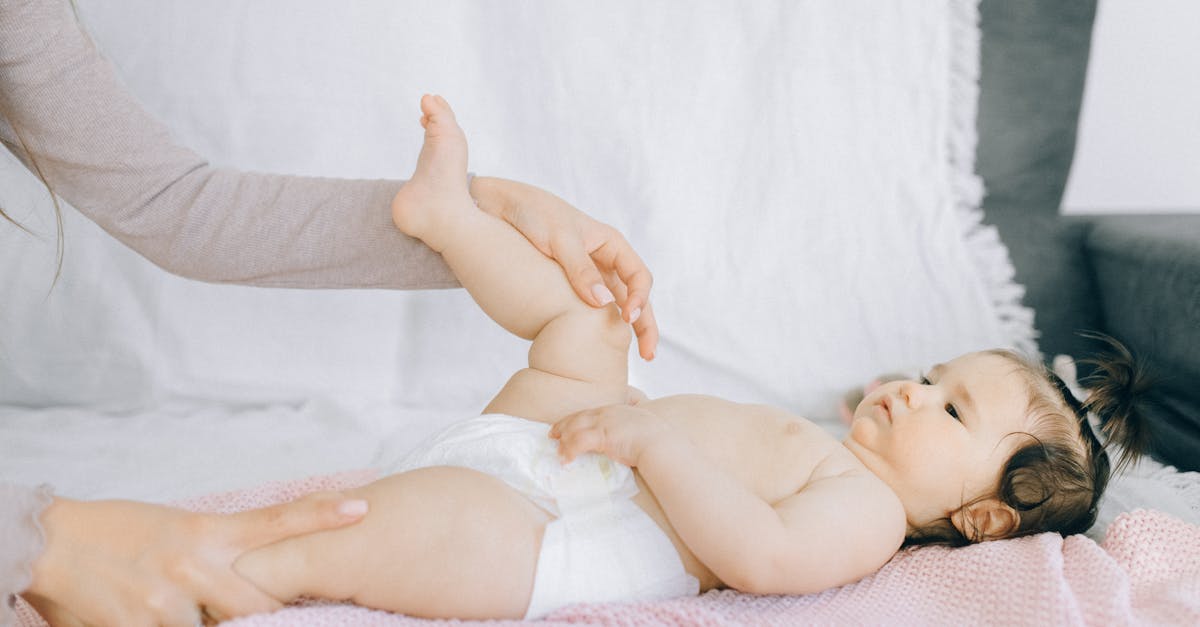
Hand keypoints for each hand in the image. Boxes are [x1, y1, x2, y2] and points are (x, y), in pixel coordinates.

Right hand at [23, 492, 368, 625]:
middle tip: (268, 608)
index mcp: (207, 532)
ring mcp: (166, 602)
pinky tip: (153, 612)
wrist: (54, 543)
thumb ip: (224, 549)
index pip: (277, 520)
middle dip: (266, 612)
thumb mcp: (182, 530)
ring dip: (207, 625)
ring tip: (172, 599)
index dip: (322, 515)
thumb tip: (263, 574)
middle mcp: (193, 565)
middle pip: (259, 601)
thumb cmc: (122, 532)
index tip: (362, 507)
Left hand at [470, 176, 658, 360]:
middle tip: (647, 355)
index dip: (640, 298)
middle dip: (645, 325)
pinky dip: (597, 326)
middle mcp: (604, 261)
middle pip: (635, 296)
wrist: (498, 207)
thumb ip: (580, 269)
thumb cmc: (532, 213)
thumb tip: (603, 303)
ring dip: (624, 331)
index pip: (639, 275)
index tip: (627, 318)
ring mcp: (588, 276)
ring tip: (631, 359)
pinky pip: (589, 309)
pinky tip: (595, 346)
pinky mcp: (568, 287)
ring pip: (615, 306)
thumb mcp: (558, 238)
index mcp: (610, 244)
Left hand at [549, 403, 669, 466]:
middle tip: (552, 434)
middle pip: (578, 417)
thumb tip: (628, 442)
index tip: (566, 425)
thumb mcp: (643, 429)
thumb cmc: (657, 440)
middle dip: (563, 425)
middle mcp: (608, 413)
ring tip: (557, 452)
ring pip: (575, 429)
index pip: (590, 412)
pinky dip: (569, 451)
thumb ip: (631, 431)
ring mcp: (604, 423)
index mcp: (616, 410)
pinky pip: (578, 442)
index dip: (576, 419)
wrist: (661, 444)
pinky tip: (566, 460)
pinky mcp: (602, 436)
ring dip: (564, 441)